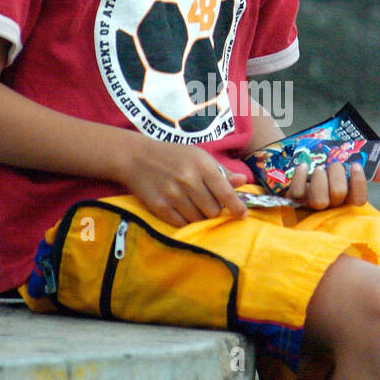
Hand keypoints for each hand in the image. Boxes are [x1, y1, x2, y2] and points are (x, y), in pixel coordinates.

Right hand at [124, 138, 248, 226]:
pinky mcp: (159, 206)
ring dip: (200, 217)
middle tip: (209, 205)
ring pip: (198, 219)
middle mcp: (188, 180)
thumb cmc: (172, 155)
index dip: (237, 207)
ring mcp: (173, 195)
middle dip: (215, 211)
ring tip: (194, 206)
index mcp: (201, 166)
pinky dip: (185, 221)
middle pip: (213, 210)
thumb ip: (221, 170)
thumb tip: (242, 181)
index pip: (225, 193)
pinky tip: (182, 211)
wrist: (136, 157)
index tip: (242, 215)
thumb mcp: (198, 156)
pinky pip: (181, 224)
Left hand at [285, 159, 379, 209]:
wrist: (297, 158)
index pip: (359, 200)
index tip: (355, 165)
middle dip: (337, 175)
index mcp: (346, 198)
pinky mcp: (292, 200)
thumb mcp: (349, 163)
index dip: (359, 183)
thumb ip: (371, 168)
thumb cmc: (328, 164)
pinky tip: (303, 166)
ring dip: (320, 179)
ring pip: (320, 200)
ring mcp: (310, 205)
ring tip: (319, 168)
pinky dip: (301, 177)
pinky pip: (298, 193)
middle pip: (339, 196)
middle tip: (333, 164)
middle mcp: (330, 206)